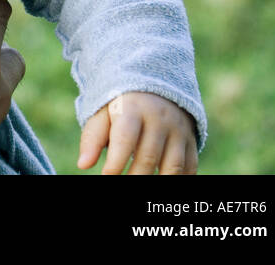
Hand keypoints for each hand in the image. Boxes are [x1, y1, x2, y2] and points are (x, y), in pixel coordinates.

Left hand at [78, 91, 198, 173]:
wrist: (154, 89)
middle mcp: (159, 118)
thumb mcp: (103, 114)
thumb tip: (83, 165)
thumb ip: (93, 138)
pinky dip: (180, 179)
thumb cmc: (121, 107)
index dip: (116, 161)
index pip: (125, 138)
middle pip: (148, 156)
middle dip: (134, 176)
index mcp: (132, 108)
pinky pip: (190, 166)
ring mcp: (178, 130)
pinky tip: (162, 182)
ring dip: (157, 181)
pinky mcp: (191, 140)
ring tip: (140, 185)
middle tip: (120, 185)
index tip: (106, 176)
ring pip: (173, 165)